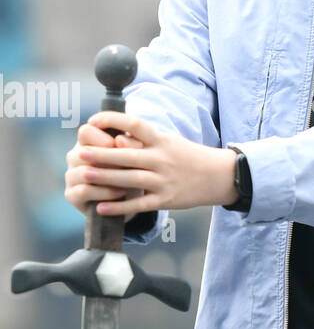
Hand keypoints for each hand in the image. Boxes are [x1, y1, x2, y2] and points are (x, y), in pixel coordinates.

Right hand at [65, 118, 144, 214]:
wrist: (129, 201)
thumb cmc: (134, 173)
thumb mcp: (136, 158)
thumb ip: (130, 145)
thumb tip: (121, 139)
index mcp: (88, 141)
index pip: (86, 131)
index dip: (103, 137)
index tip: (121, 145)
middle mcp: (75, 156)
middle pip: (84, 152)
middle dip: (109, 160)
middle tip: (130, 165)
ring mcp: (71, 175)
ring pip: (85, 172)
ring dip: (108, 176)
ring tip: (128, 180)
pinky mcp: (71, 195)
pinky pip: (84, 191)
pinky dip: (105, 192)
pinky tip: (121, 192)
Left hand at [66, 111, 237, 215]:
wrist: (217, 176)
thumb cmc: (187, 156)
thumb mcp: (169, 140)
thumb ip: (144, 138)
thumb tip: (113, 134)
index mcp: (162, 140)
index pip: (135, 125)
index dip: (113, 120)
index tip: (93, 121)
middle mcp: (162, 159)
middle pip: (126, 156)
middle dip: (101, 154)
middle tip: (80, 153)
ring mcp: (164, 181)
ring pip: (129, 180)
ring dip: (105, 178)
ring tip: (84, 175)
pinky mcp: (166, 200)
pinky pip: (138, 205)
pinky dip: (119, 207)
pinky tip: (101, 207)